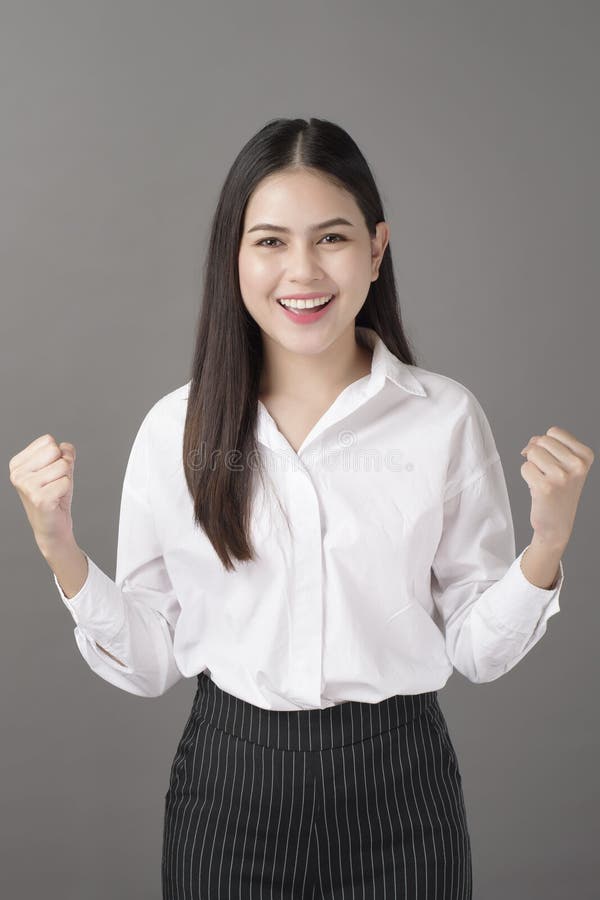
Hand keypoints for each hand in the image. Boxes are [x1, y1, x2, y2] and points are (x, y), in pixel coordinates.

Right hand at [9, 434, 76, 554]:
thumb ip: (65, 453)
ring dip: (65, 479)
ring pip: (63, 465)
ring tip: (55, 492)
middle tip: (55, 483)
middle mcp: (17, 474)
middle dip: (63, 466)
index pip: (48, 441)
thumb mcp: (61, 469)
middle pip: (55, 451)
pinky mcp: (39, 498)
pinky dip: (66, 490)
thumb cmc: (56, 496)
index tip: (50, 473)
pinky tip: (56, 500)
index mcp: (17, 463)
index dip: (57, 456)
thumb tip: (66, 447)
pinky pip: (66, 481)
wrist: (53, 527)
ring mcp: (26, 486)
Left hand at [520, 425, 594, 548]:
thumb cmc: (558, 491)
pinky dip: (526, 476)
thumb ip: (548, 446)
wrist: (557, 524)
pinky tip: (537, 488)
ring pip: (532, 452)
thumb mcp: (563, 464)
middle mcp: (577, 465)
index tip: (550, 459)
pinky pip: (524, 468)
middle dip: (536, 453)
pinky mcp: (546, 487)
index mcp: (585, 456)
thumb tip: (530, 444)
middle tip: (544, 471)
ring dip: (532, 465)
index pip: (554, 431)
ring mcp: (562, 476)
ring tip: (542, 479)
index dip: (545, 443)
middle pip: (541, 440)